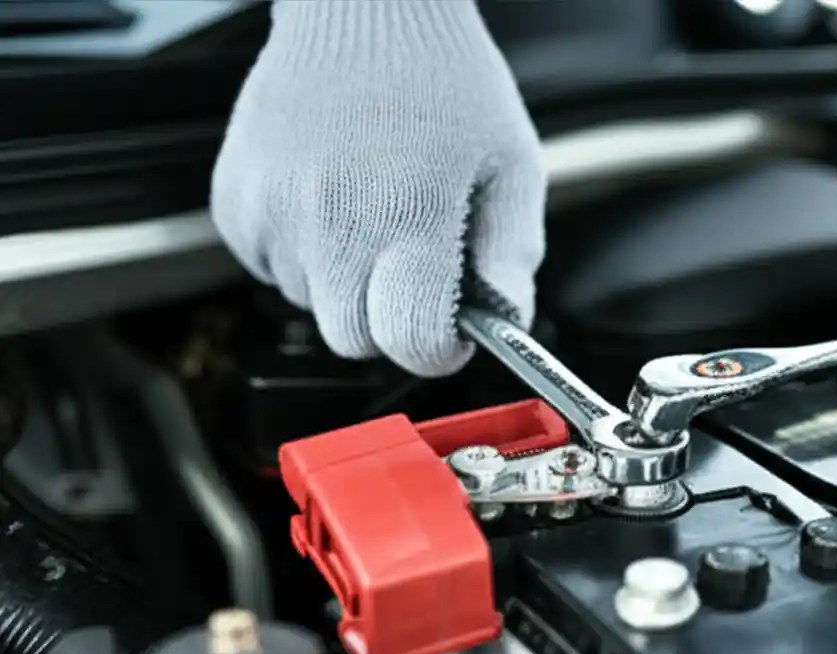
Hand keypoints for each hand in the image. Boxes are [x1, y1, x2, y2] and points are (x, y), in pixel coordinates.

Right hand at [212, 1, 545, 375]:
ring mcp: (272, 211)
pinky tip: (330, 198)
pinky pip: (270, 270)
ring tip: (369, 208)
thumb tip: (504, 322)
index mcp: (407, 213)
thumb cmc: (444, 81)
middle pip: (353, 338)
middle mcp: (329, 218)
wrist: (361, 9)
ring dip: (343, 281)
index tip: (449, 328)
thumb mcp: (511, 164)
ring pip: (309, 304)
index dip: (438, 346)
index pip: (410, 341)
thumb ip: (512, 253)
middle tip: (413, 264)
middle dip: (388, 318)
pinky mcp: (234, 204)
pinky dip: (302, 253)